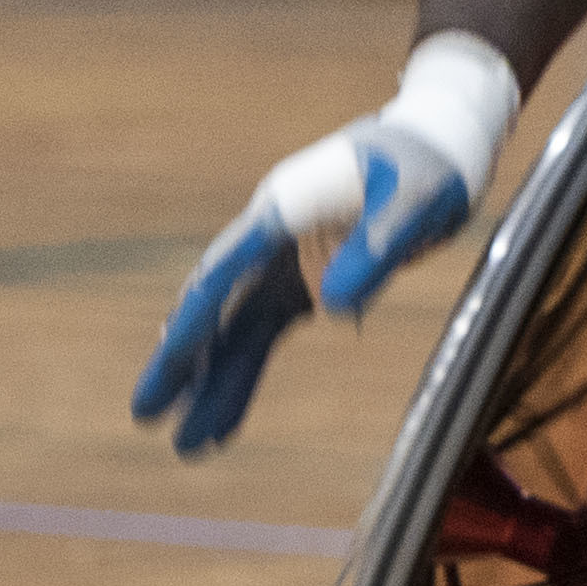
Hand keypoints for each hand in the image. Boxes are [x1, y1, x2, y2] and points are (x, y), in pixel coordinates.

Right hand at [132, 33, 522, 458]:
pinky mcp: (304, 279)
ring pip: (235, 330)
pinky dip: (244, 374)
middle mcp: (272, 235)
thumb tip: (332, 309)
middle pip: (215, 304)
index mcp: (287, 208)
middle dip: (182, 360)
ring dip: (213, 383)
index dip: (199, 315)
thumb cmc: (432, 162)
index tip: (170, 357)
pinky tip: (224, 421)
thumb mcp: (419, 200)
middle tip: (145, 414)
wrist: (442, 139)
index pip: (229, 268)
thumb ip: (378, 248)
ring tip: (189, 446)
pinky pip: (263, 334)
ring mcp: (285, 260)